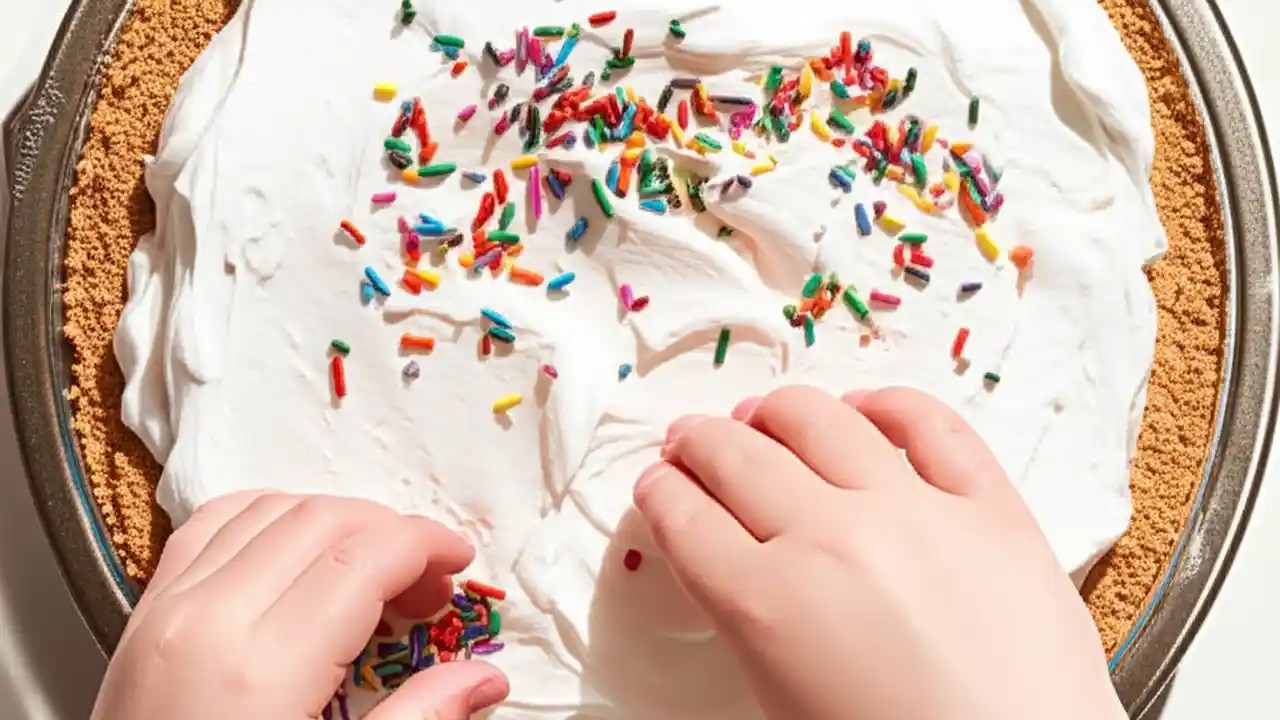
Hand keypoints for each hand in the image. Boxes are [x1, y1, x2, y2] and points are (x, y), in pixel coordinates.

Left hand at [93, 492, 508, 719]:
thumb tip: (482, 679)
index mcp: (262, 669)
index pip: (364, 557)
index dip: (424, 544)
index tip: (458, 561)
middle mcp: (208, 620)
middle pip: (322, 521)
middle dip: (390, 534)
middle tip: (426, 585)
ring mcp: (165, 611)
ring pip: (268, 508)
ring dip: (333, 520)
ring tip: (369, 568)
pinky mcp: (142, 616)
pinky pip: (209, 524)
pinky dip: (265, 516)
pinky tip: (294, 548)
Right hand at [634, 386, 1124, 719]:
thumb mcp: (783, 705)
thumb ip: (744, 623)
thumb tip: (727, 563)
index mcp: (767, 604)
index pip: (685, 517)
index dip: (660, 492)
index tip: (657, 483)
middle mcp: (830, 540)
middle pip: (737, 458)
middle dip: (698, 444)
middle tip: (689, 441)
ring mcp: (915, 513)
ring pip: (819, 420)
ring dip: (774, 411)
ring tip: (762, 414)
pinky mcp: (992, 508)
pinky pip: (932, 426)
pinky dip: (889, 404)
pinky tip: (865, 404)